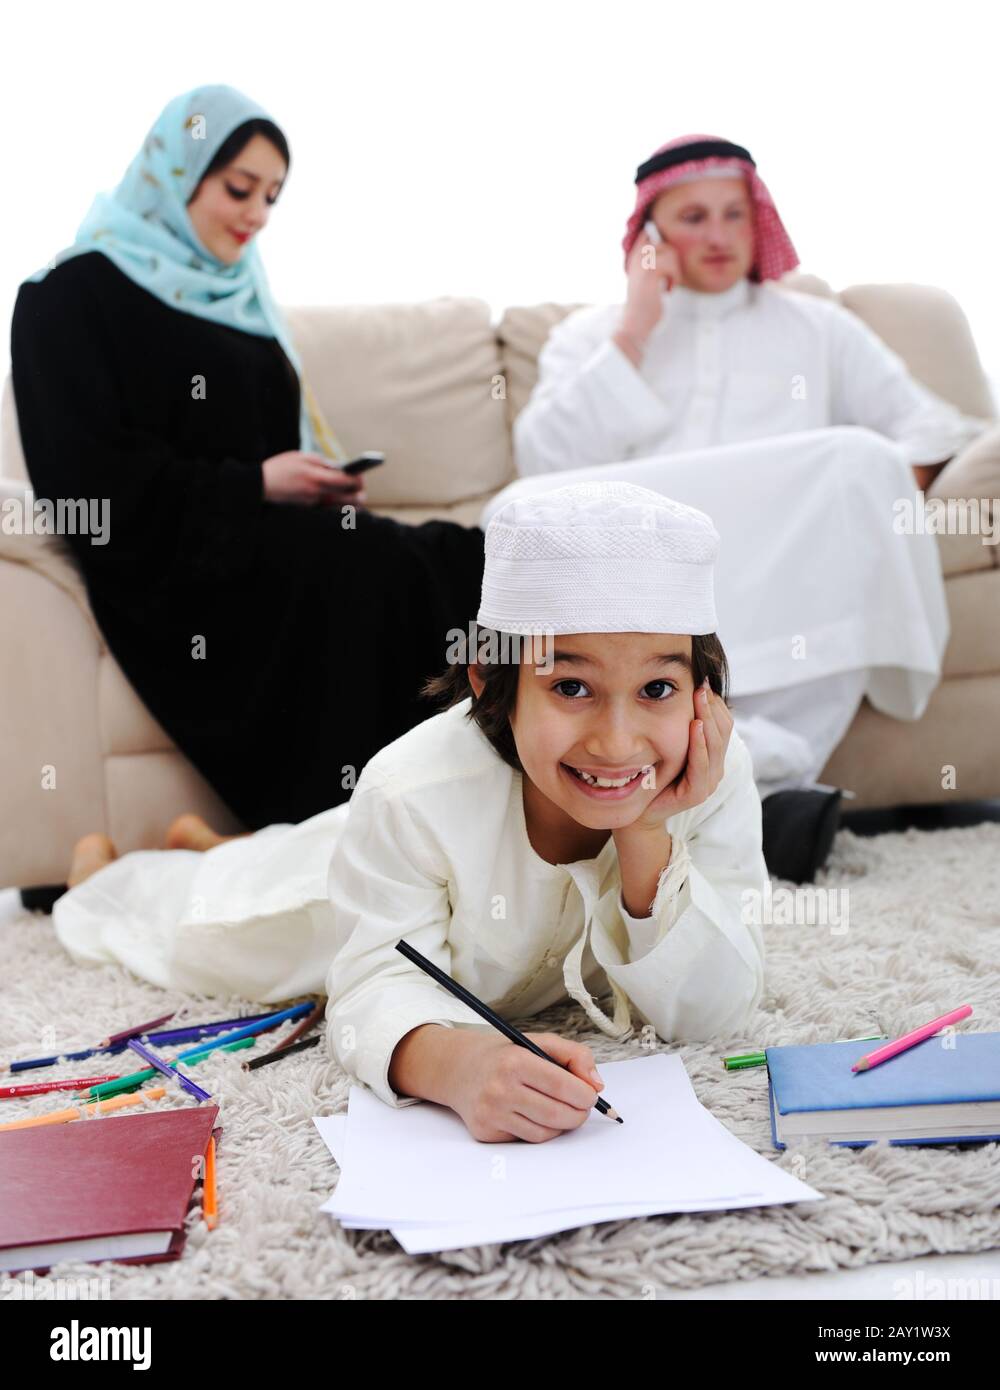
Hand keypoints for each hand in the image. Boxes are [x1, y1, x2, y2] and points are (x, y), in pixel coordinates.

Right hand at [262, 451, 368, 507]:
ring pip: (339, 507)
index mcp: (316, 477)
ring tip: (357, 500)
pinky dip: (336, 507)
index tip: (361, 477)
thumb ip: (323, 463)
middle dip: (358, 495)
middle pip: (347, 498)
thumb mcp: (302, 457)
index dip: (357, 480)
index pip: (346, 481)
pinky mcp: (307, 509)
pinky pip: (327, 509)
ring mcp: (313, 503)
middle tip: (361, 491)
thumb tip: (340, 468)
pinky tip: (342, 505)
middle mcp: (317, 493)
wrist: (259, 485)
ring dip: (350, 505)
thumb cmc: (280, 467)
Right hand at [447, 1030, 604, 1142]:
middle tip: (582, 1106)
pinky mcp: (485, 1132)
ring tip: (560, 1108)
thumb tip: (597, 1084)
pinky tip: (534, 1114)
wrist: (460, 1069)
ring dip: (561, 1124)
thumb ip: (575, 1055)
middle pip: (558, 1114)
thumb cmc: (506, 1055)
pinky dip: (540, 1130)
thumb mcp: (539, 1042)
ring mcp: (491, 1113)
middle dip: (579, 1113)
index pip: (564, 1086)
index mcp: (515, 1061)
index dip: (586, 1094)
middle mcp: (499, 1089)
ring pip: (545, 1132)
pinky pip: (527, 1140)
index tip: (590, 1094)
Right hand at [616, 226, 682, 356]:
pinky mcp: (650, 272)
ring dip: (674, 271)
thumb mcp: (645, 280)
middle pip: (664, 244)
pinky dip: (674, 278)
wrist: (635, 322)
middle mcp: (636, 258)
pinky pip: (671, 264)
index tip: (662, 263)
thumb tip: (665, 249)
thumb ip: (652, 264)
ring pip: (670, 252)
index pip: (646, 235)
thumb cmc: (643, 305)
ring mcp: (642, 264)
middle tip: (668, 279)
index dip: (658, 241)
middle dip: (672, 261)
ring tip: (668, 284)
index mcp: (634, 258)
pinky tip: (668, 289)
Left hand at [626, 678, 733, 832]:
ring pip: (716, 744)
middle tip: (701, 683)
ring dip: (708, 718)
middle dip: (712, 704)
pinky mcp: (696, 794)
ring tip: (701, 697)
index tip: (702, 680)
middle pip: (723, 730)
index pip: (724, 722)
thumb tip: (681, 688)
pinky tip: (696, 726)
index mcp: (713, 755)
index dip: (715, 701)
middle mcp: (715, 767)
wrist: (638, 810)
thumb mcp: (669, 743)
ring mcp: (708, 782)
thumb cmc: (652, 773)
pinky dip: (700, 745)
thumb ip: (679, 724)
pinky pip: (701, 765)